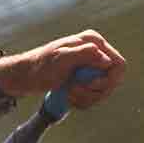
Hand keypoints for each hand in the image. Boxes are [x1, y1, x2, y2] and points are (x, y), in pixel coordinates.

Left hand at [0, 29, 128, 109]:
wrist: (25, 76)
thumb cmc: (40, 65)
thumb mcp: (61, 58)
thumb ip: (84, 54)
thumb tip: (106, 59)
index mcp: (93, 42)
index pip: (118, 65)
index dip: (108, 80)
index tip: (89, 85)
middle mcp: (95, 52)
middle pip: (113, 81)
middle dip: (95, 92)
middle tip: (74, 91)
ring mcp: (91, 66)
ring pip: (104, 91)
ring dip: (87, 98)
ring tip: (69, 93)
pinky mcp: (86, 78)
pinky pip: (95, 96)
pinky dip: (83, 101)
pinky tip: (69, 97)